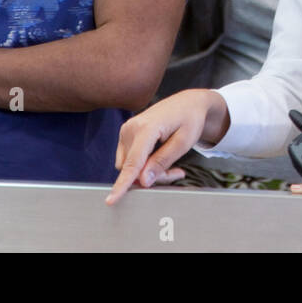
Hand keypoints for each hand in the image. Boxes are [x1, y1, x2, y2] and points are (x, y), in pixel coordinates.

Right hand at [106, 89, 226, 203]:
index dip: (123, 184)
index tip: (112, 200)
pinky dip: (143, 164)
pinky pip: (129, 159)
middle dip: (150, 176)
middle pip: (131, 168)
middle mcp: (131, 128)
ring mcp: (127, 130)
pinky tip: (159, 158)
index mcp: (146, 128)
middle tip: (176, 173)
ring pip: (129, 166)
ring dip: (147, 171)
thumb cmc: (190, 119)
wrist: (188, 103)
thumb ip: (162, 162)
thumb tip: (142, 181)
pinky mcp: (127, 134)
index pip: (132, 163)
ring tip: (171, 165)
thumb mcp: (183, 143)